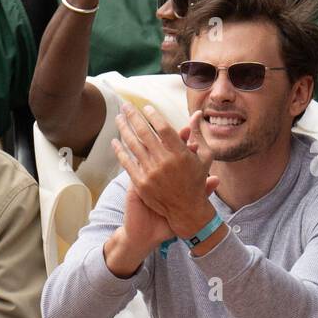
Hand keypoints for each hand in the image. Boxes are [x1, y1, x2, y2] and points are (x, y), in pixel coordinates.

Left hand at [116, 104, 217, 239]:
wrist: (186, 212)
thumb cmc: (196, 182)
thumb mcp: (203, 158)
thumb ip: (197, 135)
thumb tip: (195, 114)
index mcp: (181, 154)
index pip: (163, 128)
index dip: (153, 116)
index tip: (146, 107)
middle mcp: (165, 162)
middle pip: (145, 133)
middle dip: (134, 117)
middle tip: (126, 106)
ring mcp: (151, 173)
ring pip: (133, 146)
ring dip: (124, 129)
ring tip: (118, 118)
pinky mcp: (141, 184)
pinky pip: (127, 163)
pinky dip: (120, 151)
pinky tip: (114, 141)